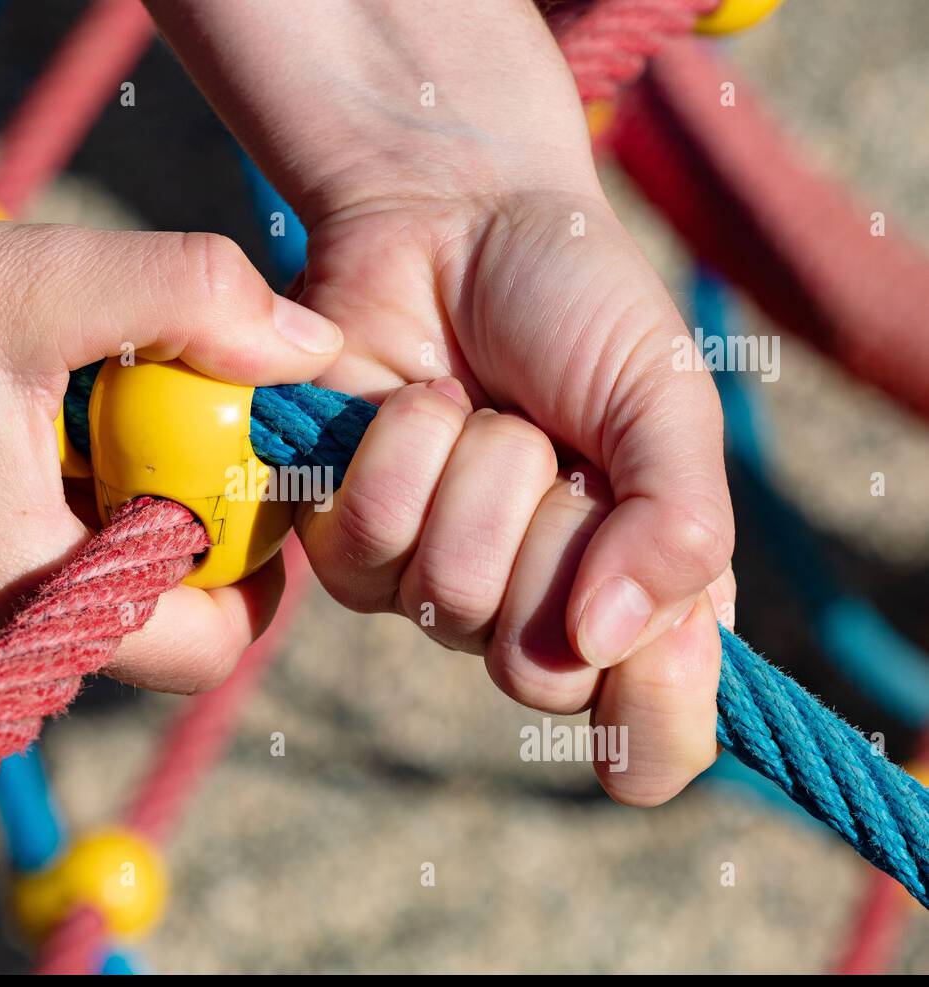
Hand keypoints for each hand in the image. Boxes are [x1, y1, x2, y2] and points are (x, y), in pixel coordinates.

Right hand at [0, 157, 341, 684]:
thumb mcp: (44, 280)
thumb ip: (197, 302)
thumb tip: (310, 343)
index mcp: (15, 593)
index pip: (194, 654)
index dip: (246, 583)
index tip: (244, 502)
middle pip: (119, 626)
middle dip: (156, 543)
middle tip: (146, 443)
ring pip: (40, 611)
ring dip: (72, 534)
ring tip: (43, 431)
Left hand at [293, 187, 734, 804]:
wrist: (455, 214)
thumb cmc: (574, 305)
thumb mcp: (667, 402)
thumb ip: (677, 527)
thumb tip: (604, 644)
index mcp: (633, 590)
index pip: (649, 733)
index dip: (655, 716)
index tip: (659, 665)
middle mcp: (532, 606)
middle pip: (537, 675)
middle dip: (560, 540)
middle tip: (561, 451)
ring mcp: (432, 579)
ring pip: (451, 600)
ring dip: (483, 475)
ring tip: (487, 409)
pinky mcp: (347, 537)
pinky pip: (368, 544)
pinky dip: (403, 453)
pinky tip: (420, 403)